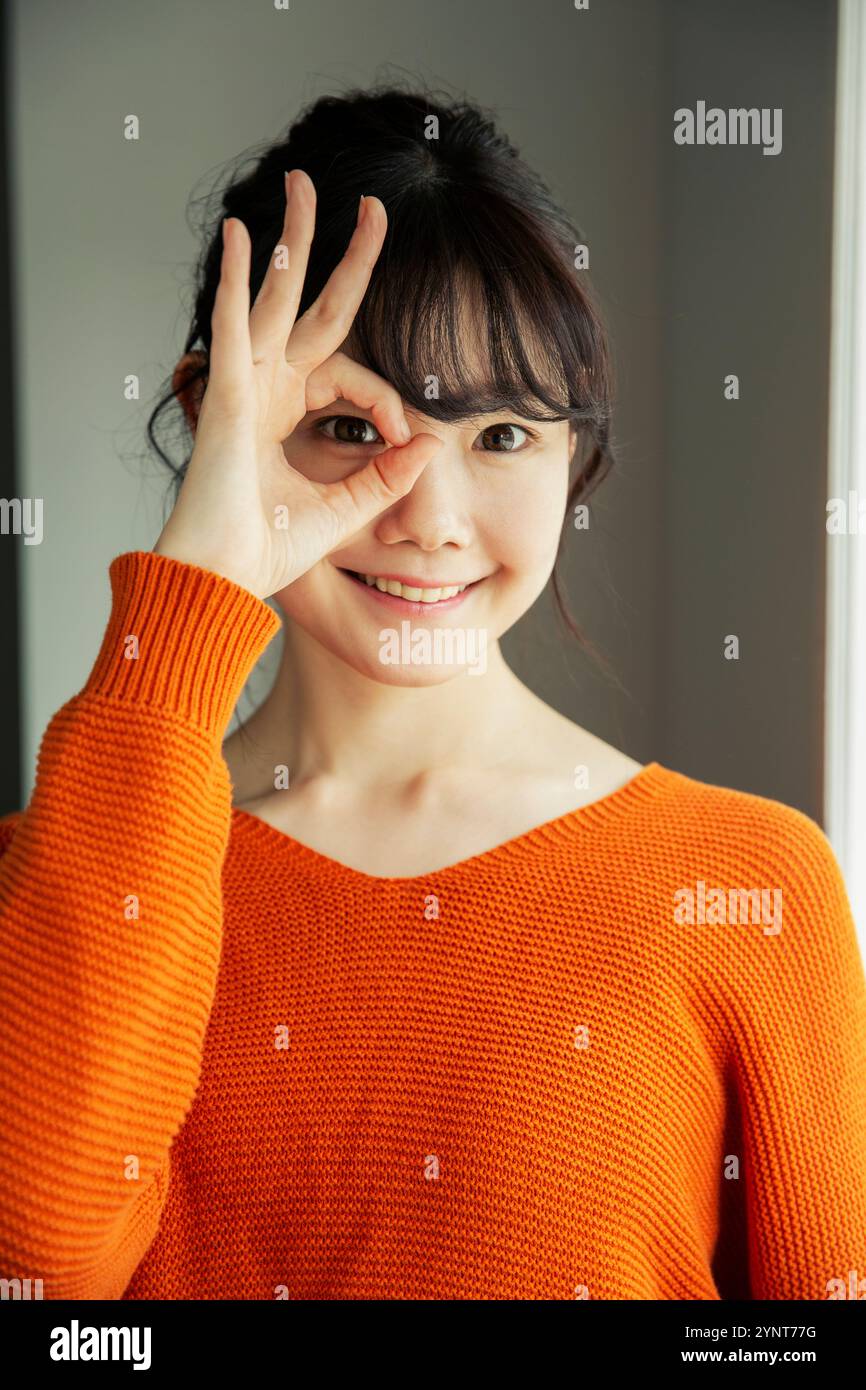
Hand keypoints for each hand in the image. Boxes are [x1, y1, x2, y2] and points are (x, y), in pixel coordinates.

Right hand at [153, 170, 441, 599]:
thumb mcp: (342, 508)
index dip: (385, 398)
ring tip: (305, 184)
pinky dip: (230, 281)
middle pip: (311, 306)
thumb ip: (384, 476)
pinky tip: (238, 235)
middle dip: (340, 254)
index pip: (349, 375)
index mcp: (284, 412)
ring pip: (272, 296)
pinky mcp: (224, 397)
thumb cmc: (265, 550)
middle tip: (370, 205)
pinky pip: (230, 327)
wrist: (221, 579)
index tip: (405, 438)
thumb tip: (431, 444)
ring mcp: (241, 386)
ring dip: (290, 240)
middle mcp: (263, 389)